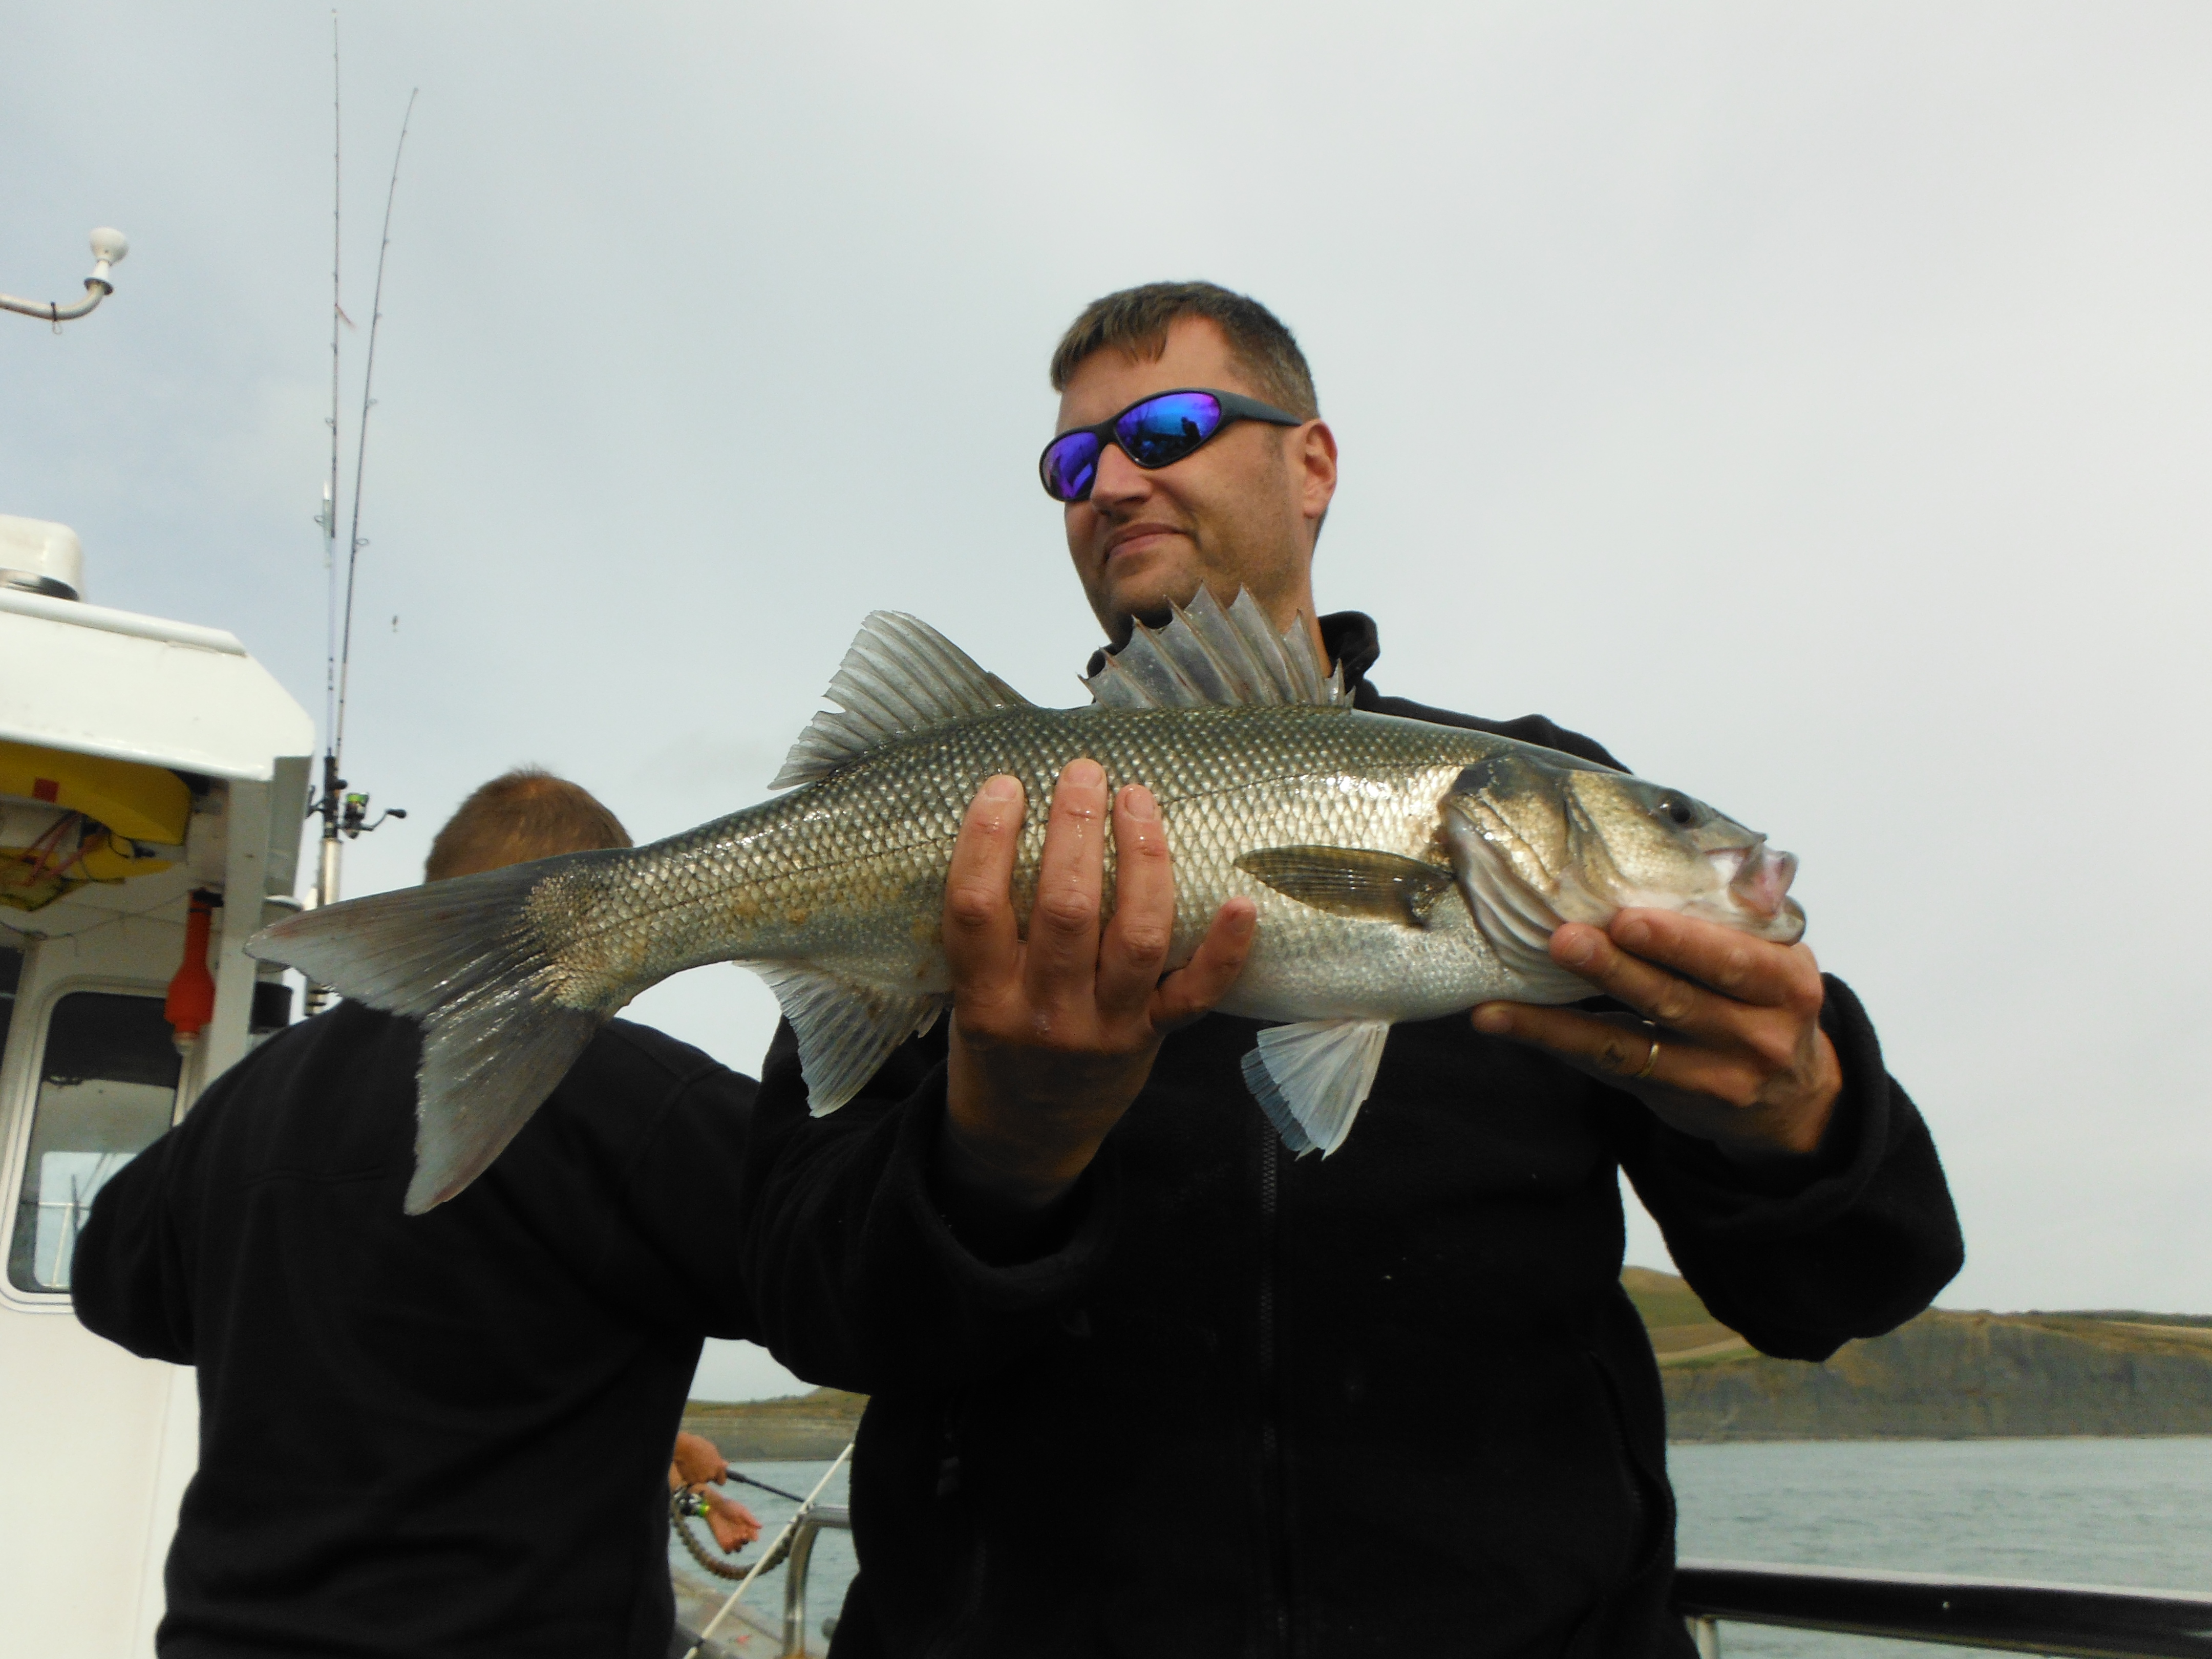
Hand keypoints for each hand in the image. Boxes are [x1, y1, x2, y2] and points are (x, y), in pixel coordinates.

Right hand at [669, 1430, 726, 1490]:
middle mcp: (711, 1475)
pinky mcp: (691, 1481)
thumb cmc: (698, 1445)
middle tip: (701, 1465)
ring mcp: (700, 1479)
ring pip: (700, 1480)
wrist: (684, 1447)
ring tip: (693, 1464)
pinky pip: (691, 1480)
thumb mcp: (712, 1450)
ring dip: (698, 1475)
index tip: (715, 1476)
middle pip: (710, 1479)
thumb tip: (726, 1465)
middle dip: (706, 1474)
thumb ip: (718, 1460)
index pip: (722, 1481)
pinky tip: (688, 1467)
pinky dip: (690, 1476)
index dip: (718, 1478)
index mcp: (718, 1467)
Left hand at [703, 1490, 761, 1552]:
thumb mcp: (741, 1511)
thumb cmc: (729, 1506)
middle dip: (744, 1541)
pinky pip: (727, 1551)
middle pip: (745, 1543)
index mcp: (746, 1526)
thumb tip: (761, 1527)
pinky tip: (728, 1544)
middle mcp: (739, 1533)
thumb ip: (750, 1519)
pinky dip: (729, 1550)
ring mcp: (731, 1538)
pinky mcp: (722, 1542)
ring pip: (738, 1549)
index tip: (751, 1534)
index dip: (753, 1536)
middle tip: (741, 1535)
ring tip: (734, 1539)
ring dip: (737, 1546)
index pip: (753, 1535)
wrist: (714, 1507)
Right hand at [940, 761, 1255, 1208]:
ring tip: (1138, 800)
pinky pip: (1196, 994)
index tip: (1005, 785)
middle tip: (1083, 772)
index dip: (987, 838)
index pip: (977, 907)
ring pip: (1136, 936)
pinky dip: (1224, 951)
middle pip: (1066, 910)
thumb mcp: (966, 995)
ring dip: (1142, 859)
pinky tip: (1240, 903)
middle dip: (1075, 828)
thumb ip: (987, 933)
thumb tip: (1012, 825)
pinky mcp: (1153, 1037)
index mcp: (984, 999)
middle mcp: (1046, 1014)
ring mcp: (1106, 1028)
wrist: (1026, 1137)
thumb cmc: (996, 1045)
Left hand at [1470, 909, 1840, 1160]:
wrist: (1793, 1098)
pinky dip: (1550, 1038)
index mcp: (1786, 982)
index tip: (1628, 919)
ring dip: (1559, 1018)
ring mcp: (1716, 1075)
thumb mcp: (1776, 958)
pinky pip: (1605, 1065)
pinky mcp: (1672, 1098)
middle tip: (1565, 940)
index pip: (1731, 960)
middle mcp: (1758, 1034)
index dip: (1680, 942)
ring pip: (1629, 1043)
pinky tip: (1500, 1019)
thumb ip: (1735, 916)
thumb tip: (1668, 847)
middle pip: (1677, 1000)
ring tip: (1505, 997)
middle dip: (1617, 970)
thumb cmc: (1766, 1001)